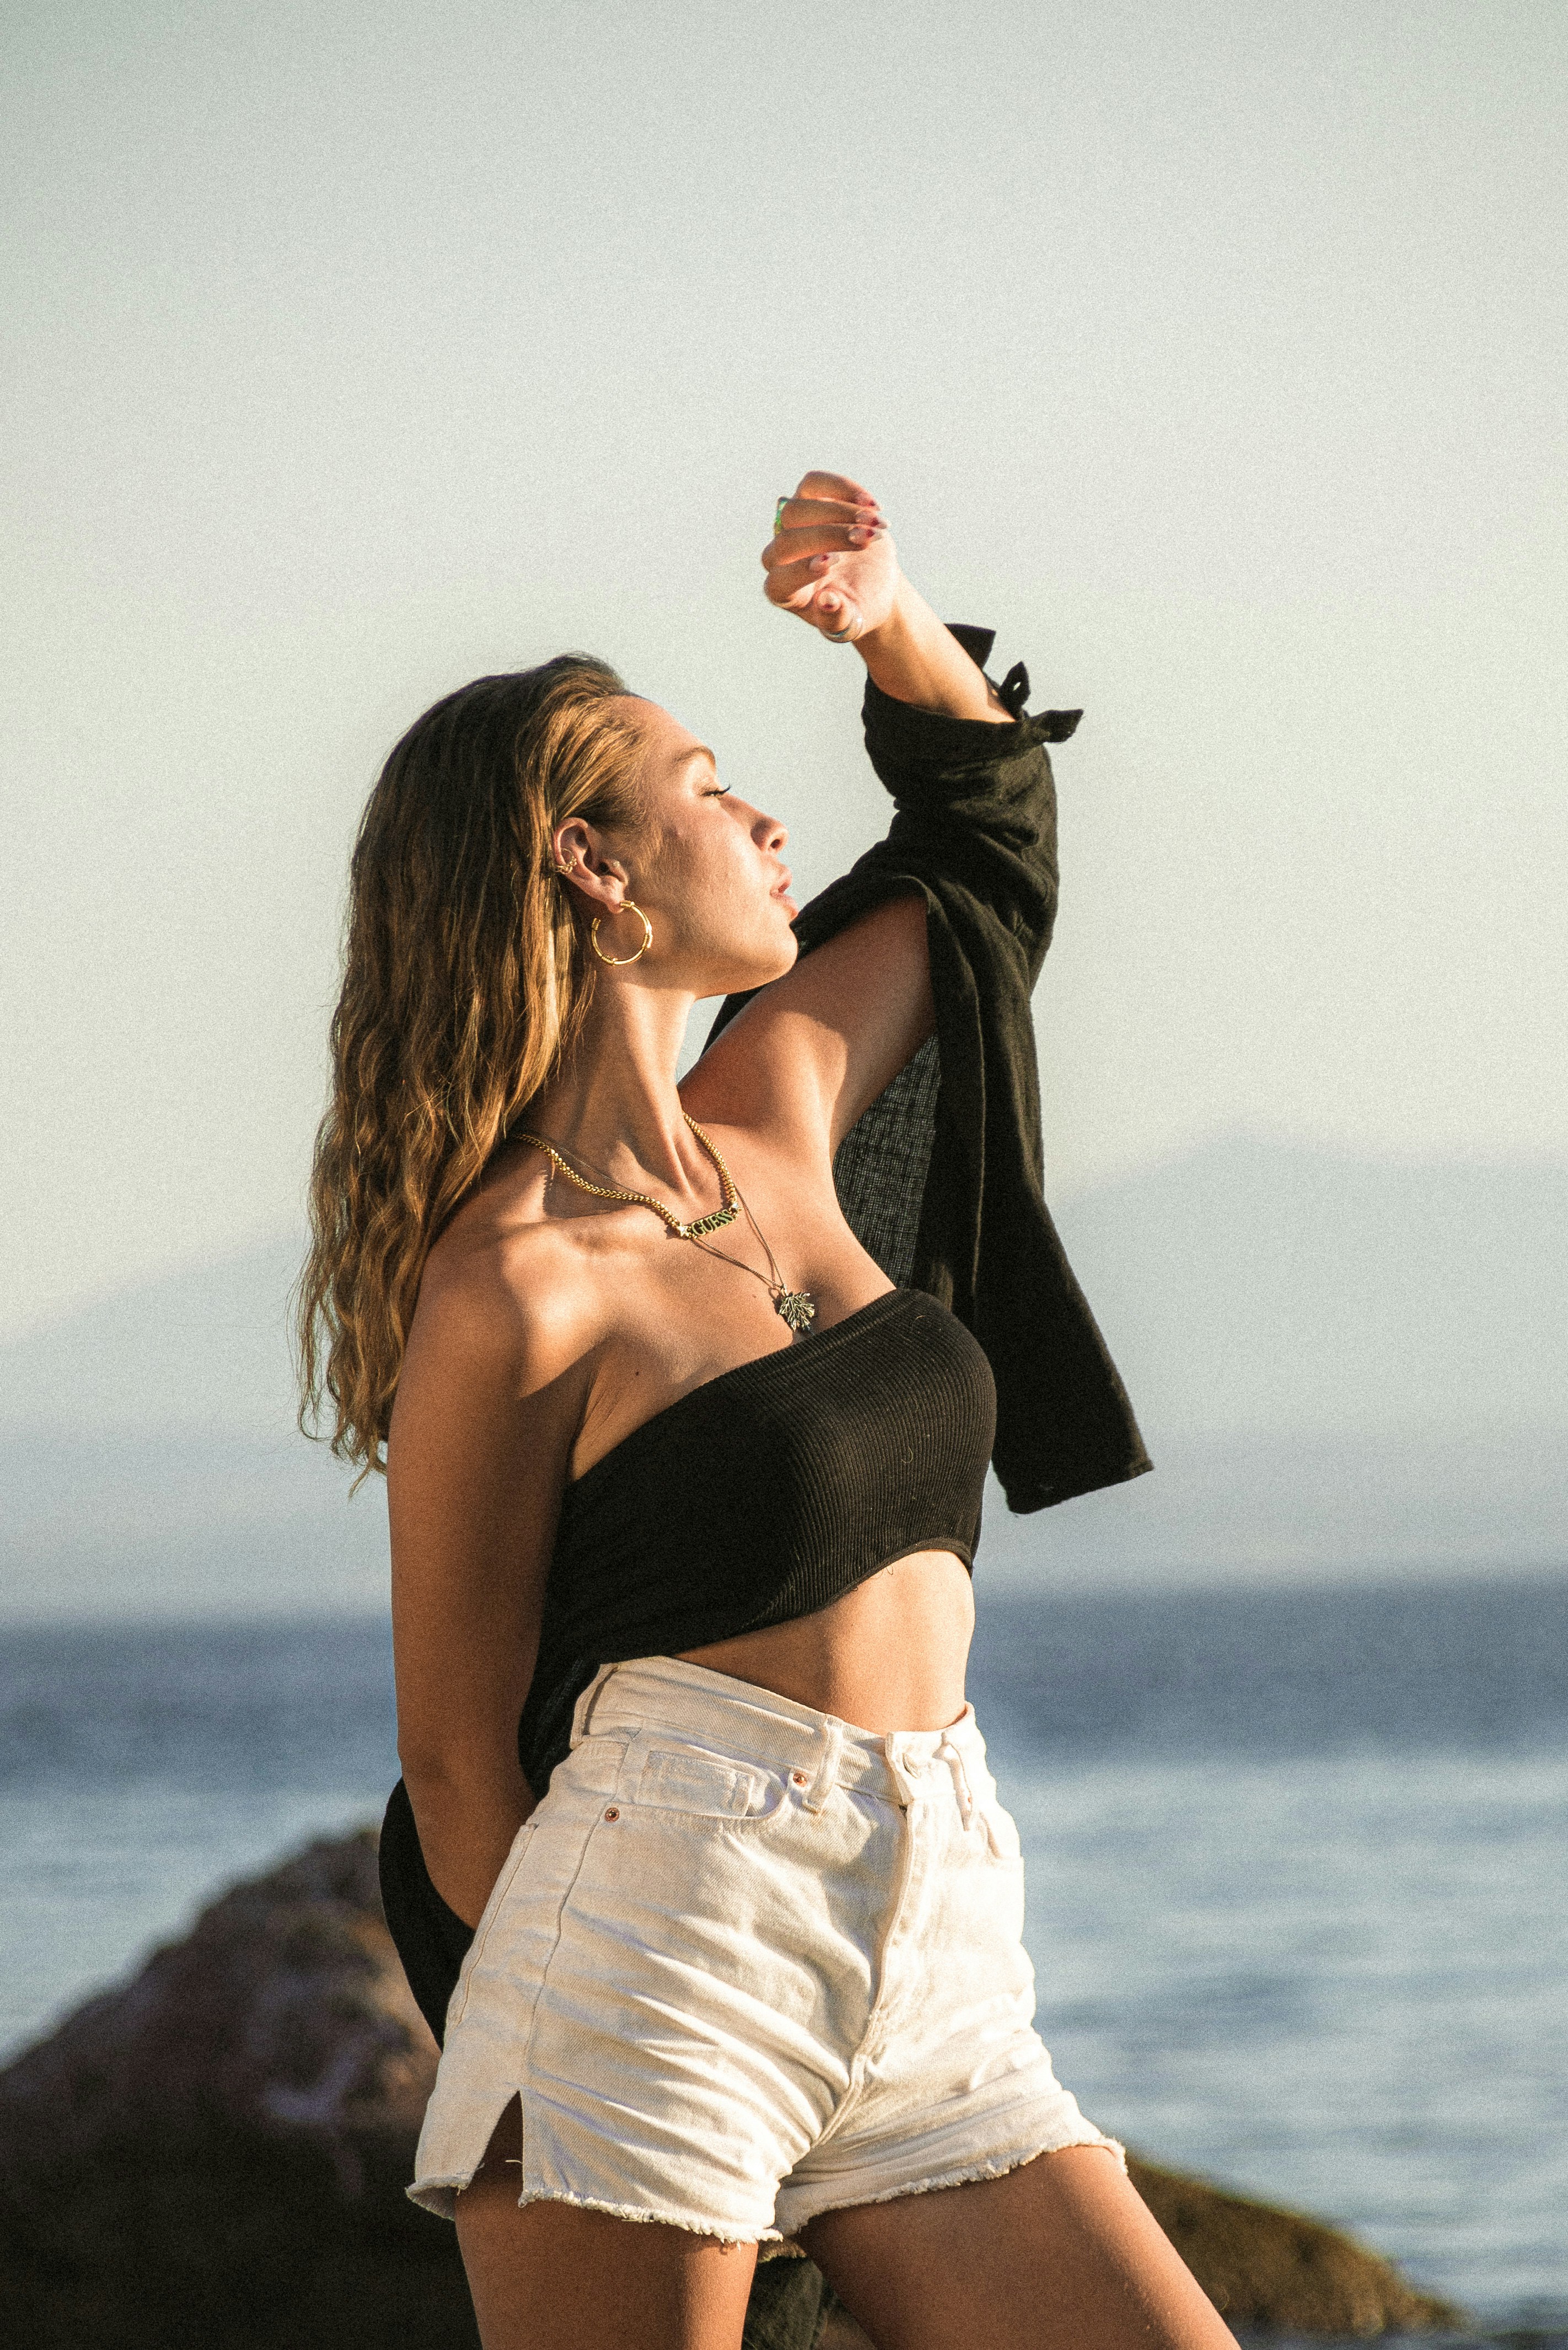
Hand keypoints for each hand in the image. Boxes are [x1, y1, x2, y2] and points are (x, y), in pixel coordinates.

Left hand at [760, 470, 900, 645]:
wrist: (872, 584)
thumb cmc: (859, 607)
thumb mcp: (853, 623)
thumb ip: (838, 618)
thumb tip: (827, 602)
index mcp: (785, 593)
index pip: (780, 581)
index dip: (801, 571)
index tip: (833, 562)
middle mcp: (780, 558)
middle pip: (789, 541)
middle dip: (830, 537)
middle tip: (867, 540)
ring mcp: (790, 526)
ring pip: (797, 509)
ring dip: (839, 512)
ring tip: (876, 523)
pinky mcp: (807, 501)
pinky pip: (814, 483)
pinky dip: (843, 489)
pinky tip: (871, 505)